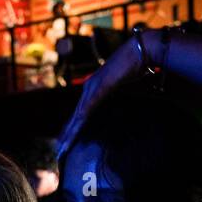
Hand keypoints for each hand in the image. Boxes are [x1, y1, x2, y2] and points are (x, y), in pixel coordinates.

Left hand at [56, 30, 149, 156]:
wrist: (141, 50)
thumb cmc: (136, 67)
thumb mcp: (125, 86)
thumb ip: (120, 96)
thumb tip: (124, 110)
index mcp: (94, 89)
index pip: (80, 113)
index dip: (73, 128)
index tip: (67, 142)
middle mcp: (89, 88)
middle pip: (75, 117)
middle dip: (68, 135)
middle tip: (60, 151)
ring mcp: (93, 87)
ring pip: (78, 116)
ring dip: (70, 133)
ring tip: (64, 147)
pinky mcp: (100, 88)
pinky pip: (88, 108)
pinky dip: (80, 121)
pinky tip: (74, 132)